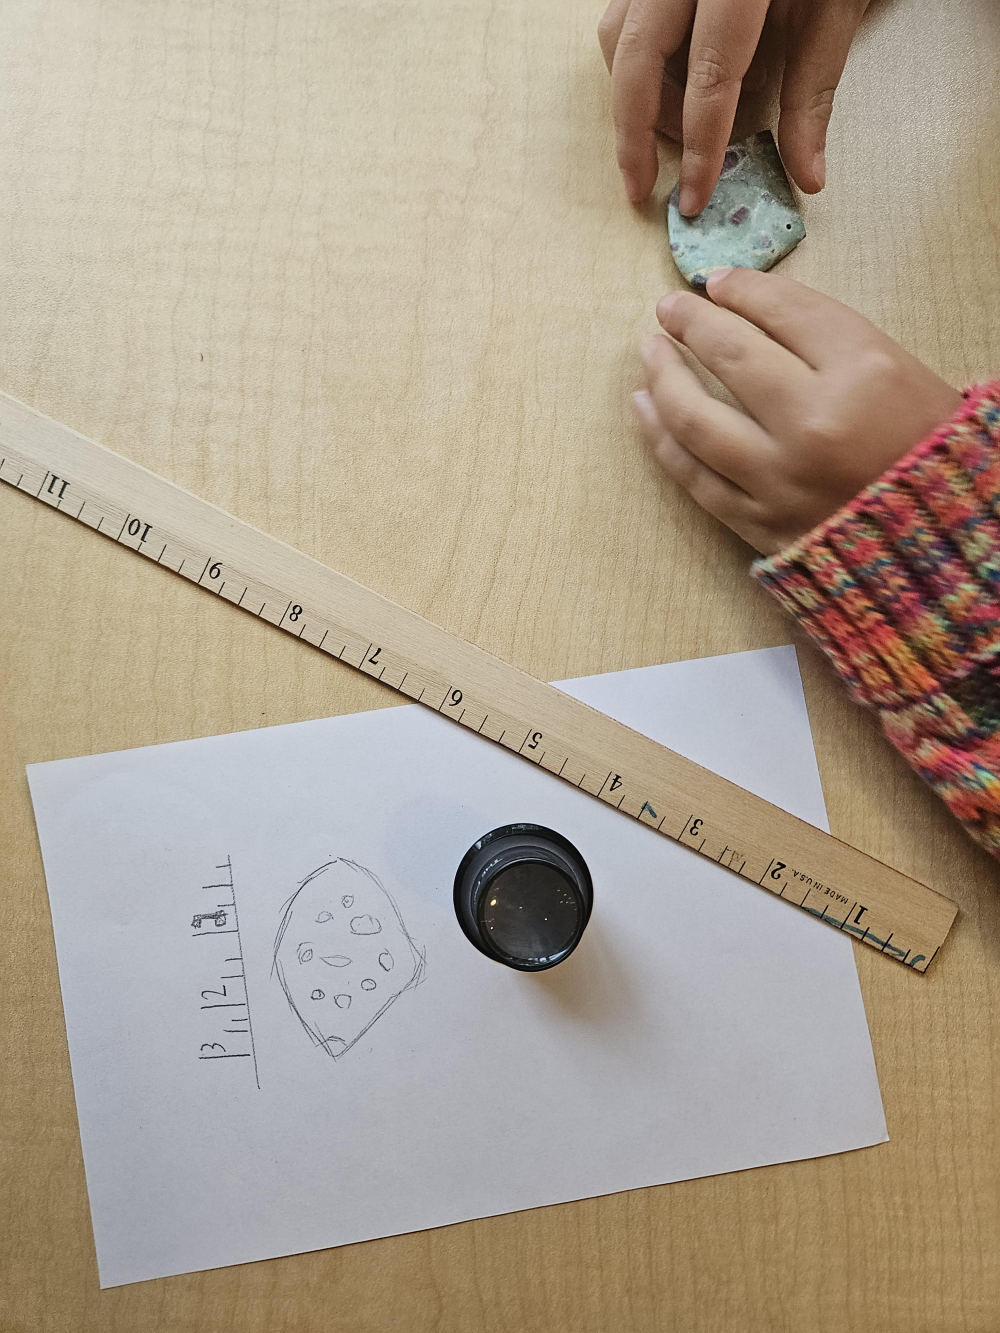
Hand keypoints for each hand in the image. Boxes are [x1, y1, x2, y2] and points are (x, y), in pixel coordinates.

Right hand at [598, 0, 868, 212]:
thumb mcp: (834, 12)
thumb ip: (813, 91)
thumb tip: (808, 175)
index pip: (711, 73)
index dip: (701, 144)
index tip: (695, 197)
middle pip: (637, 58)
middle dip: (635, 134)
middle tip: (641, 186)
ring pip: (619, 39)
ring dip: (638, 98)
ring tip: (677, 125)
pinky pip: (623, 21)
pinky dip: (638, 65)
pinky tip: (675, 84)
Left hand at [633, 269, 962, 554]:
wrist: (943, 542)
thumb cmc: (928, 449)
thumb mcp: (900, 372)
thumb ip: (829, 340)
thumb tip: (745, 305)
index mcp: (863, 373)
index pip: (783, 311)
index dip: (742, 290)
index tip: (717, 282)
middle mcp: (814, 422)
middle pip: (732, 355)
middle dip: (692, 322)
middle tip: (669, 308)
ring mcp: (780, 478)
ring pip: (695, 418)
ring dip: (662, 377)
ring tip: (649, 352)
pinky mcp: (759, 522)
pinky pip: (694, 476)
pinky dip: (660, 439)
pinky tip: (644, 409)